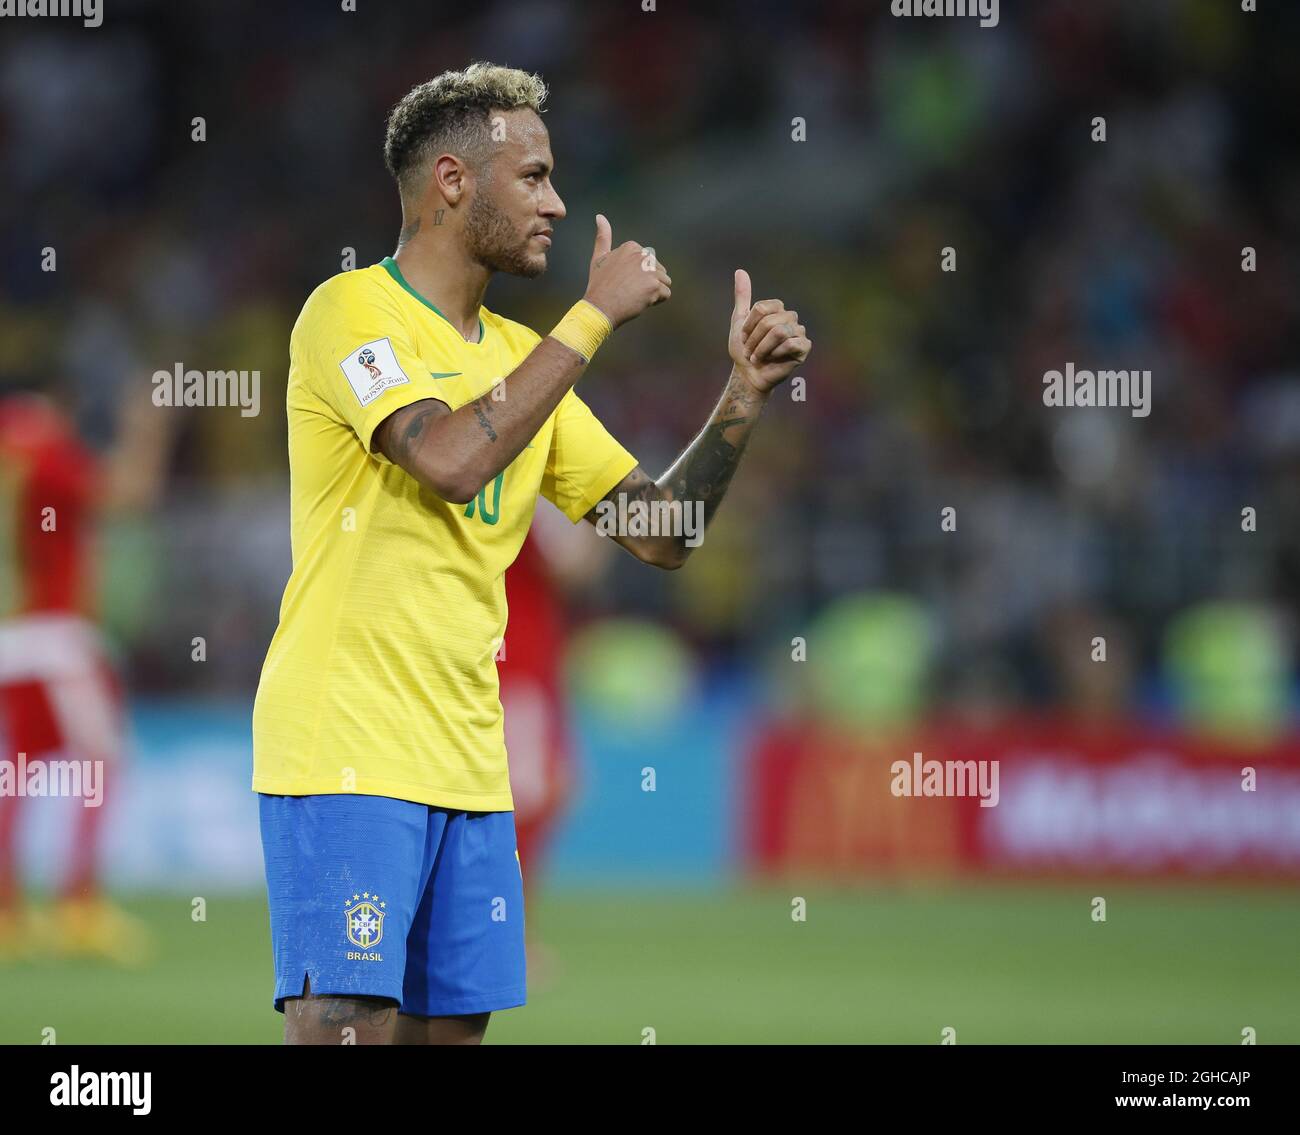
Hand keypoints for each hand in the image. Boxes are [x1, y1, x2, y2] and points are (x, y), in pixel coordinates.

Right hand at [582, 214, 670, 329]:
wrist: (600, 307)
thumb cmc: (599, 285)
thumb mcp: (599, 257)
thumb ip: (603, 236)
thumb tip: (600, 216)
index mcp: (631, 247)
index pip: (649, 262)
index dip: (639, 275)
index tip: (623, 281)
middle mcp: (641, 255)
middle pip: (658, 271)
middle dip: (647, 283)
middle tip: (628, 290)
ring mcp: (649, 270)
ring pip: (664, 282)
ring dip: (653, 292)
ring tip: (635, 296)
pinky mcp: (654, 286)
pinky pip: (666, 294)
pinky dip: (657, 301)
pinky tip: (641, 301)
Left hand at [729, 269, 810, 394]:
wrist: (750, 374)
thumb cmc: (744, 350)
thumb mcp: (739, 321)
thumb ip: (742, 297)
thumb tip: (739, 271)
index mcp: (777, 308)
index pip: (761, 309)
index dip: (749, 326)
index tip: (745, 338)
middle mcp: (791, 317)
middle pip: (769, 321)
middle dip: (754, 339)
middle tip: (751, 351)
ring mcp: (799, 332)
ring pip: (779, 332)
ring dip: (762, 348)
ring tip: (758, 357)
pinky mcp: (804, 347)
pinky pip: (790, 344)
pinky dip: (776, 354)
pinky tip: (774, 360)